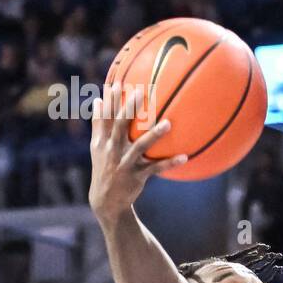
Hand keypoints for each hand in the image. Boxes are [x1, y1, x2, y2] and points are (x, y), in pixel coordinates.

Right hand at [88, 85, 186, 222]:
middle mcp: (112, 150)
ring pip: (140, 146)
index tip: (116, 82)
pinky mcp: (137, 176)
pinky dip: (170, 163)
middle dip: (129, 108)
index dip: (110, 101)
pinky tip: (185, 157)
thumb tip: (97, 100)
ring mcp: (124, 163)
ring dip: (154, 135)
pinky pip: (156, 168)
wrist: (106, 201)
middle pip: (120, 126)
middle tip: (141, 91)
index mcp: (102, 141)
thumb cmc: (105, 167)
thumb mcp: (97, 147)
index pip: (105, 117)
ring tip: (169, 123)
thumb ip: (98, 125)